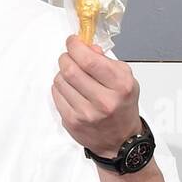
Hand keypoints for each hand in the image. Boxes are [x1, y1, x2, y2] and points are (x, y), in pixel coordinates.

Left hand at [52, 35, 141, 158]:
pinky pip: (56, 95)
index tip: (73, 41)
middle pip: (71, 70)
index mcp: (120, 86)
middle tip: (69, 56)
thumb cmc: (122, 106)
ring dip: (62, 72)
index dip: (76, 47)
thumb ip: (106, 61)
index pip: (90, 61)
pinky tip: (69, 88)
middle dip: (66, 57)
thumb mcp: (125, 79)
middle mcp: (103, 101)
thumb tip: (86, 47)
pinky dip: (59, 87)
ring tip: (71, 74)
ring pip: (60, 81)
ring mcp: (86, 113)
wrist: (120, 140)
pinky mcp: (72, 121)